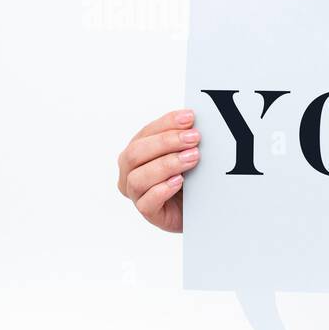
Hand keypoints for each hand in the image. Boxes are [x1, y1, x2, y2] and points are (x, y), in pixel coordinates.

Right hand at [116, 109, 199, 232]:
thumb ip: (183, 139)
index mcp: (137, 151)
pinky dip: (162, 190)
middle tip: (194, 138)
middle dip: (167, 142)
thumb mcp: (186, 155)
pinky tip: (178, 182)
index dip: (167, 123)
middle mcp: (129, 171)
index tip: (189, 117)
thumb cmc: (188, 179)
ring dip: (167, 164)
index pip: (146, 133)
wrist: (199, 208)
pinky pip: (146, 202)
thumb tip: (192, 120)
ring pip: (138, 177)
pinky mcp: (147, 212)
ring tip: (191, 159)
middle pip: (136, 153)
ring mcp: (135, 193)